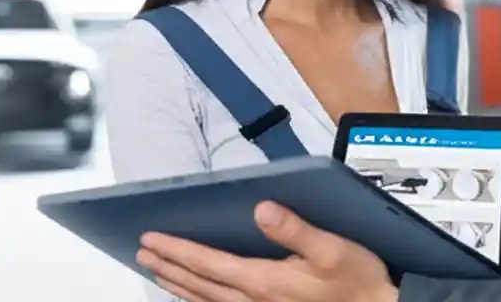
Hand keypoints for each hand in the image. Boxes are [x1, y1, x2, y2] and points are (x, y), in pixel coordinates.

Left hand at [137, 201, 398, 301]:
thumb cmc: (358, 281)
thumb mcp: (332, 248)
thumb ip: (295, 229)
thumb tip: (262, 208)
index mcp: (265, 281)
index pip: (208, 263)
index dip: (178, 250)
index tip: (151, 238)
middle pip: (199, 283)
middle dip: (169, 266)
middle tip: (142, 251)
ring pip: (206, 301)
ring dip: (178, 285)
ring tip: (157, 271)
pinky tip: (195, 296)